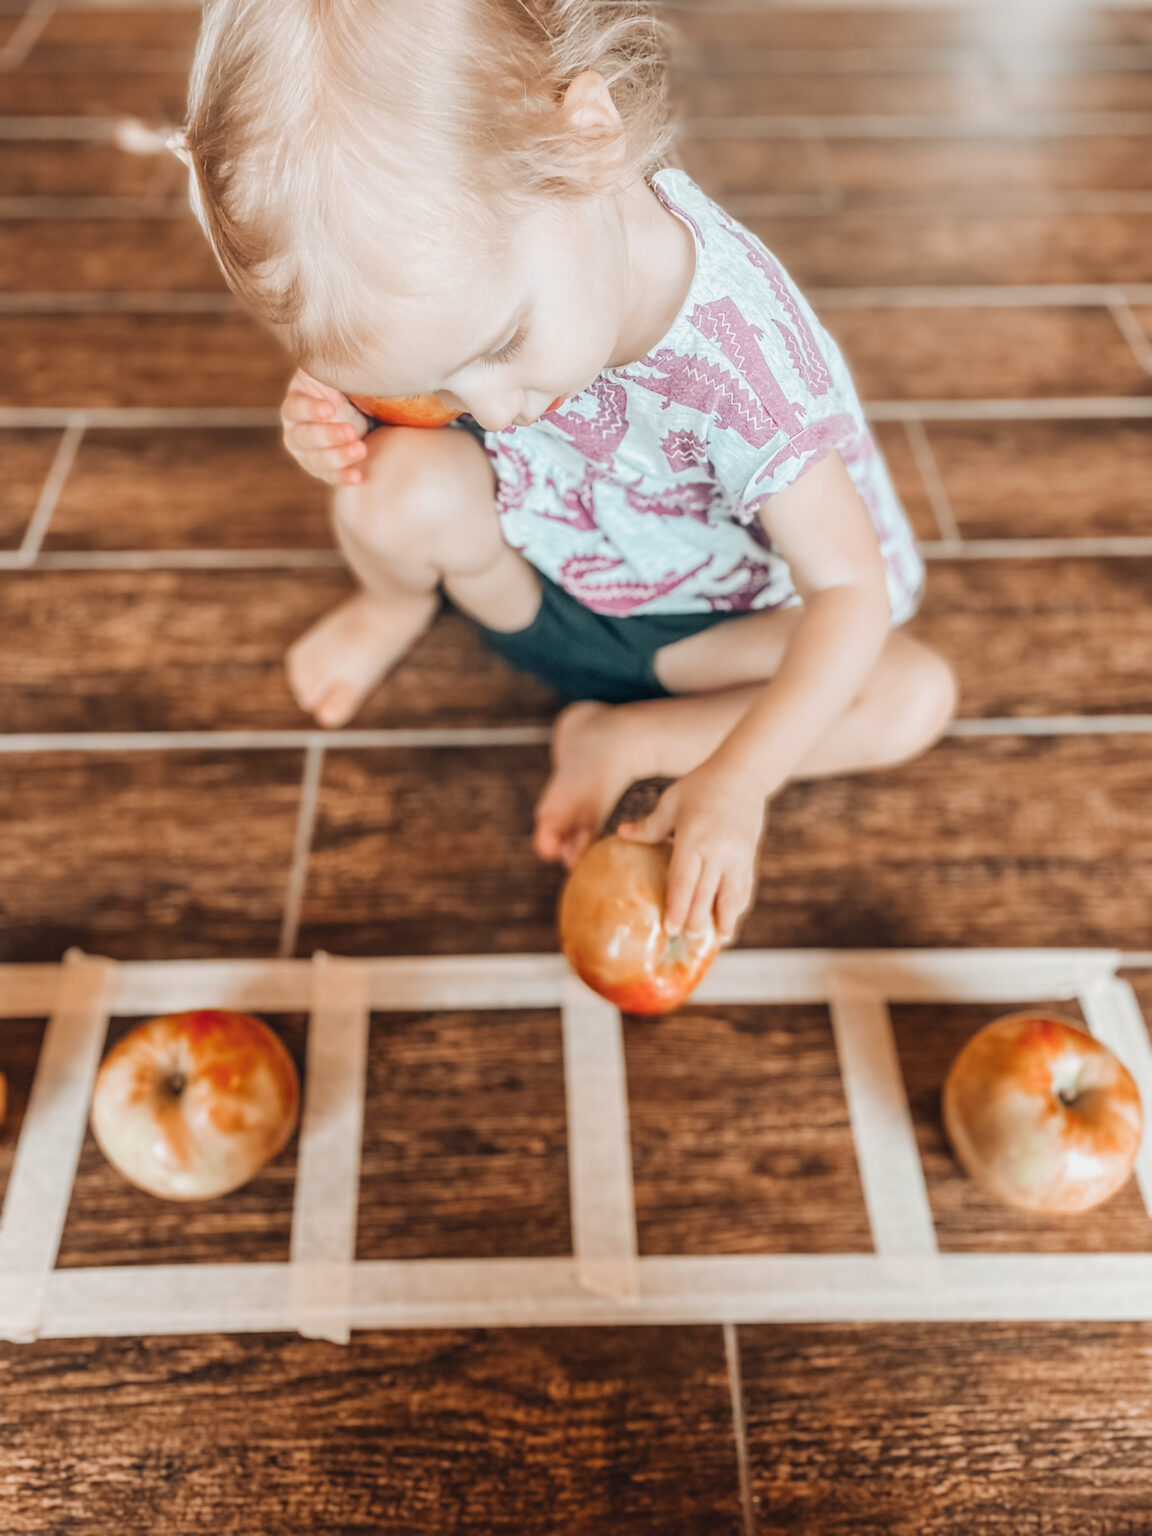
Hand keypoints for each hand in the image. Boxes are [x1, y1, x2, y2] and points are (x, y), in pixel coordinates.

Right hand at [280, 368, 371, 486]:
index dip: (311, 409)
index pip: (296, 407)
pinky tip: (358, 476)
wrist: (364, 408)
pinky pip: (329, 476)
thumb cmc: (350, 387)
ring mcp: (307, 452)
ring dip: (337, 456)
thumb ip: (338, 371)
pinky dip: (343, 476)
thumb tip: (345, 375)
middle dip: (327, 435)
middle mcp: (296, 428)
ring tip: (361, 449)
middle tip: (351, 431)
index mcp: (298, 400)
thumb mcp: (342, 374)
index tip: (332, 408)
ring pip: (315, 460)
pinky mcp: (323, 469)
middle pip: (303, 437)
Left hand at [616, 765, 765, 943]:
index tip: (670, 928)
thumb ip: (649, 826)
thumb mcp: (672, 802)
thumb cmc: (701, 787)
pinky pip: (745, 887)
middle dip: (697, 919)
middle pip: (707, 894)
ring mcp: (738, 856)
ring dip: (725, 918)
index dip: (677, 906)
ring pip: (731, 895)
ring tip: (720, 939)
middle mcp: (718, 851)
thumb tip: (621, 834)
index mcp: (693, 839)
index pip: (684, 881)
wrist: (743, 775)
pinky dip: (739, 905)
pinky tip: (733, 919)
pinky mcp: (750, 856)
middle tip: (687, 938)